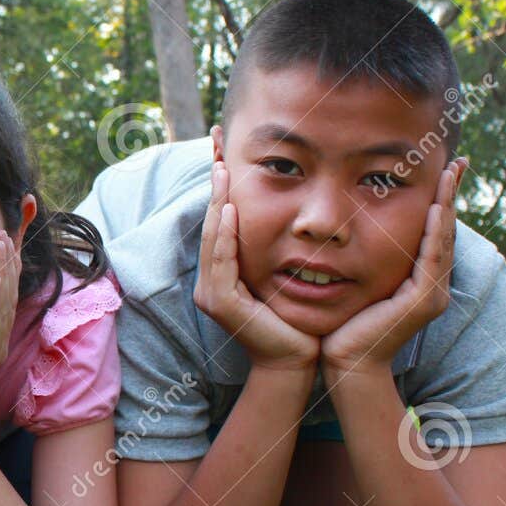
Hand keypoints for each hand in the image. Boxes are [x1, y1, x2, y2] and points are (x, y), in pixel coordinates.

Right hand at [194, 161, 320, 370]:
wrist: (295, 363)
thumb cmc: (295, 321)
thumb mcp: (284, 276)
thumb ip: (274, 250)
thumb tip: (292, 214)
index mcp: (223, 273)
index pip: (221, 219)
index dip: (221, 184)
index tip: (224, 147)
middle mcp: (210, 280)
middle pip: (211, 220)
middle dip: (214, 180)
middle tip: (216, 141)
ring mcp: (211, 292)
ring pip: (213, 236)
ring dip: (217, 200)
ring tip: (222, 168)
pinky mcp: (221, 302)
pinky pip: (221, 260)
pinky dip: (224, 234)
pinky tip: (229, 209)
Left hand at [321, 157, 466, 375]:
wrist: (346, 364)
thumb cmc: (344, 327)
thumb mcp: (358, 284)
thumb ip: (365, 261)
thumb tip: (352, 234)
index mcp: (420, 282)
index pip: (433, 232)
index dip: (440, 200)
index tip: (443, 169)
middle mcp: (432, 286)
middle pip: (445, 230)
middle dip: (450, 194)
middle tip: (457, 162)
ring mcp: (432, 294)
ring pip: (442, 239)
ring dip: (447, 205)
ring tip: (451, 174)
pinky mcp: (423, 301)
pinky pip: (432, 258)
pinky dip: (435, 232)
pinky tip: (437, 208)